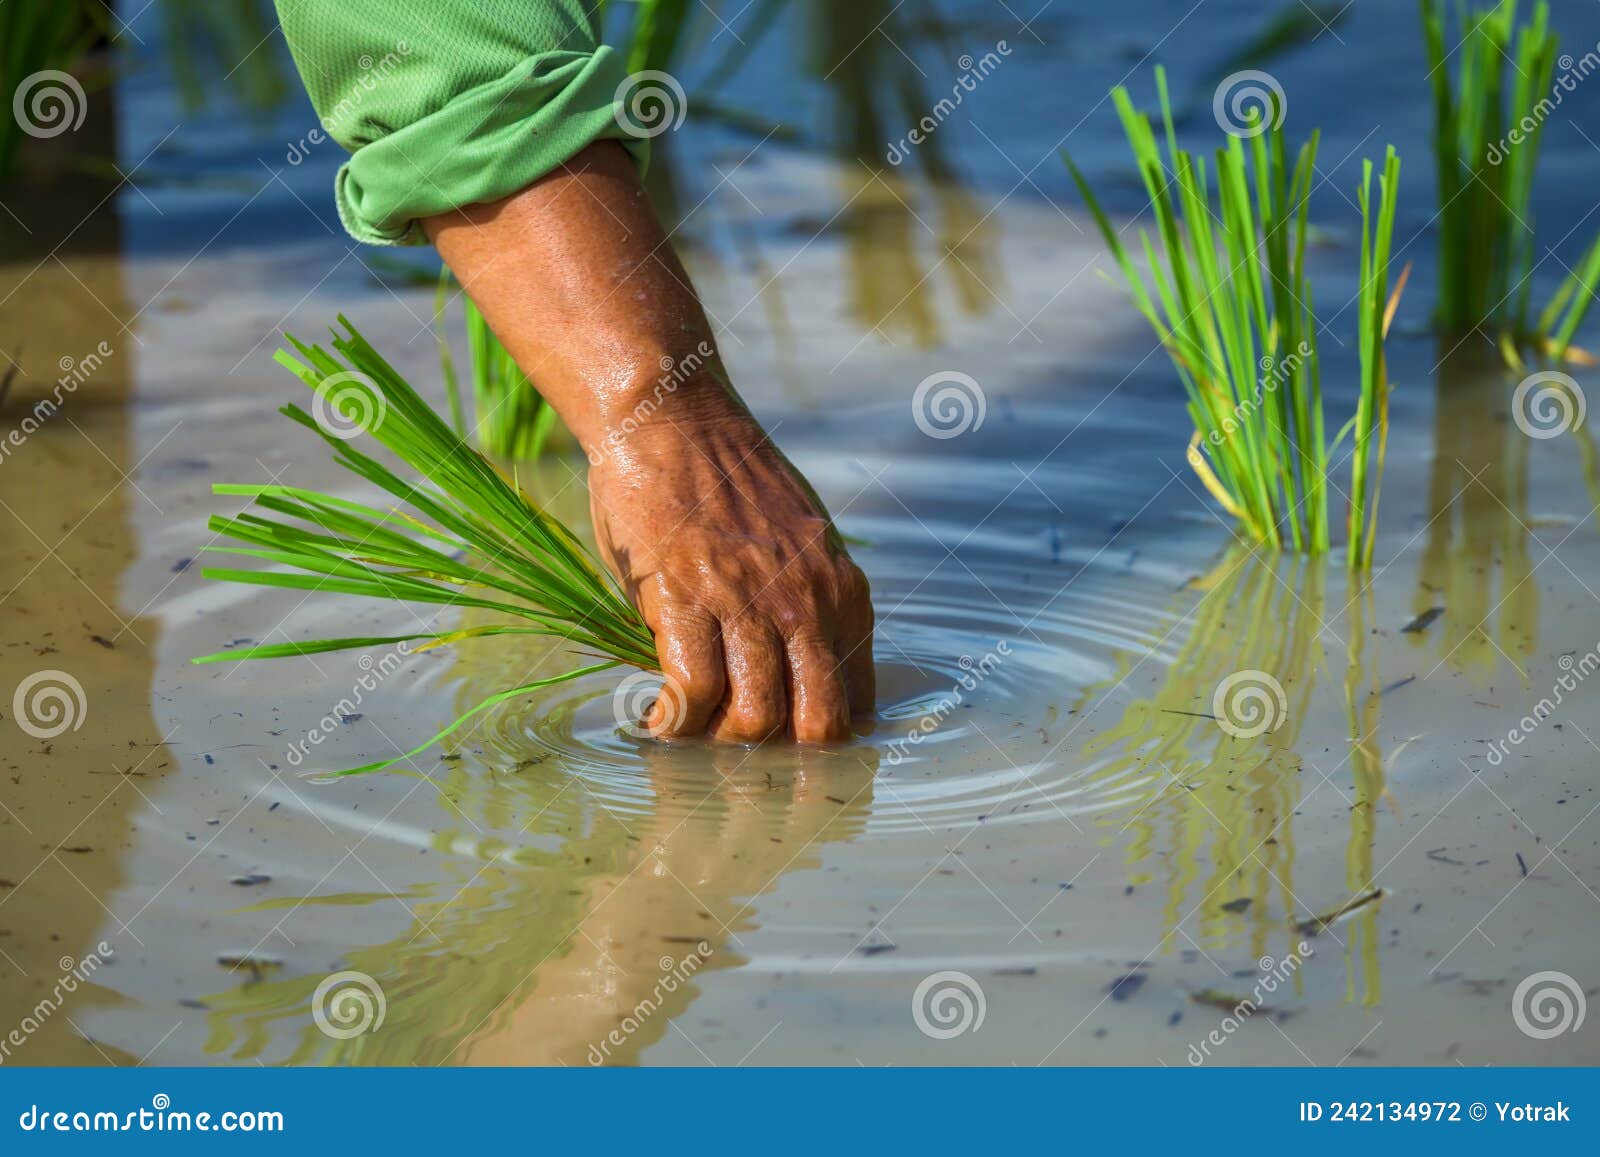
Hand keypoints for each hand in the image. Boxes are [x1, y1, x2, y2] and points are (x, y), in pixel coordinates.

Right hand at [423, 141, 872, 739]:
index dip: (822, 746)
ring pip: (755, 721)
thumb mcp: (799, 542)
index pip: (857, 702)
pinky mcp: (686, 599)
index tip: (787, 759)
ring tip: (691, 740)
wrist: (672, 416)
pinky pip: (692, 694)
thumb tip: (790, 682)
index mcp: (843, 592)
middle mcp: (807, 602)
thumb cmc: (727, 483)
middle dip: (781, 766)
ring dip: (719, 746)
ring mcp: (748, 602)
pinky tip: (657, 723)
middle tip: (743, 772)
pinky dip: (674, 724)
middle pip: (817, 727)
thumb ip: (807, 606)